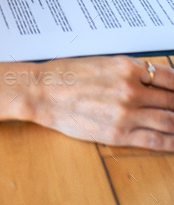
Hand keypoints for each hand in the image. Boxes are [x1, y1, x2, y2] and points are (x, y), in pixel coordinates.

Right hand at [30, 55, 173, 150]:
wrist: (43, 92)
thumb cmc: (68, 74)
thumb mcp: (103, 61)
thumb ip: (130, 70)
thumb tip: (155, 78)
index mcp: (127, 67)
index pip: (169, 77)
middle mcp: (130, 89)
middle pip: (171, 100)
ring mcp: (126, 114)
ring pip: (168, 121)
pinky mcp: (118, 134)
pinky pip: (154, 140)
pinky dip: (171, 142)